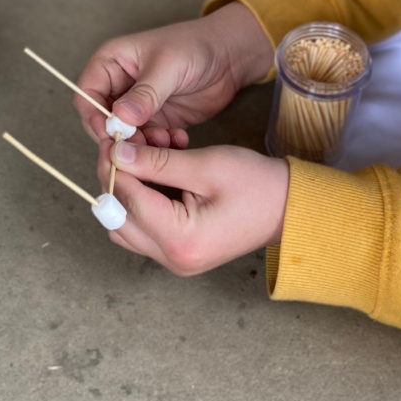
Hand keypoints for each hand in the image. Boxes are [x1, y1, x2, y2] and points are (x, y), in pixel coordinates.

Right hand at [75, 2, 272, 147]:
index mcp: (111, 62)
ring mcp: (136, 106)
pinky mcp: (156, 121)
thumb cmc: (196, 46)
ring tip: (166, 140)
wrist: (230, 55)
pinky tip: (177, 140)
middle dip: (119, 137)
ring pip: (124, 136)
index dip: (94, 116)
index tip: (111, 134)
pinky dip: (158, 147)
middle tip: (139, 148)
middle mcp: (119, 85)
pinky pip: (146, 142)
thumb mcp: (168, 66)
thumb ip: (145, 93)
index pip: (87, 94)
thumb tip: (121, 118)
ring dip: (141, 145)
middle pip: (101, 121)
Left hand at [96, 137, 289, 275]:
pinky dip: (141, 204)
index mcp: (180, 239)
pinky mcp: (179, 255)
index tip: (112, 139)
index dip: (113, 166)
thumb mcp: (205, 165)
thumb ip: (156, 162)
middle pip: (117, 219)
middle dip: (115, 180)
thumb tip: (117, 154)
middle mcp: (172, 258)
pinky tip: (155, 176)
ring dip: (126, 193)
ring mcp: (175, 261)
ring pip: (124, 228)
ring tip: (143, 160)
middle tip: (124, 147)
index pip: (127, 200)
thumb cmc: (256, 185)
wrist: (289, 209)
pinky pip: (143, 232)